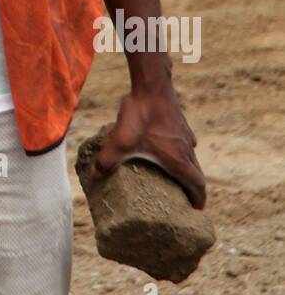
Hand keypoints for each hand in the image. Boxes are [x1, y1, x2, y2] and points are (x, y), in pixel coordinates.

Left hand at [91, 81, 206, 209]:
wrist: (152, 84)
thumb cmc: (141, 115)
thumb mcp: (121, 141)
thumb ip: (107, 161)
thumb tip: (95, 175)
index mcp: (179, 160)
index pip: (197, 185)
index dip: (198, 200)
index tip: (196, 210)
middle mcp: (187, 148)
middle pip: (196, 173)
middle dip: (191, 187)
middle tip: (182, 197)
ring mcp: (185, 134)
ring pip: (191, 156)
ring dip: (186, 167)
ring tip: (174, 174)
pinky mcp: (180, 121)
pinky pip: (184, 141)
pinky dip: (180, 150)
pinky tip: (166, 147)